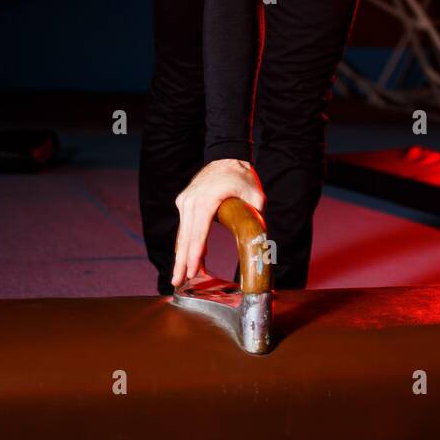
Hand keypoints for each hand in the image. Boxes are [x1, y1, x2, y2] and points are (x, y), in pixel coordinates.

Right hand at [172, 158, 265, 287]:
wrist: (227, 156)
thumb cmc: (242, 176)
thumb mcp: (255, 193)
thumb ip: (257, 212)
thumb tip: (262, 233)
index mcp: (205, 201)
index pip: (198, 235)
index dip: (193, 256)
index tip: (189, 273)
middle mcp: (190, 201)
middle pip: (185, 238)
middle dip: (181, 263)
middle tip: (176, 283)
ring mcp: (185, 201)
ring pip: (183, 234)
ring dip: (182, 255)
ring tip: (179, 277)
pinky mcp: (185, 201)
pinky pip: (185, 226)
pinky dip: (185, 242)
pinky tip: (186, 259)